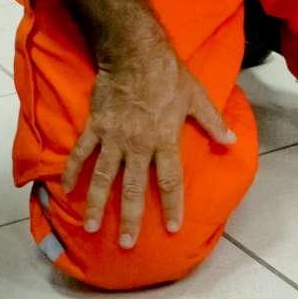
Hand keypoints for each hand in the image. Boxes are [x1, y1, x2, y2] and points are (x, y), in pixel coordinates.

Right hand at [62, 38, 235, 247]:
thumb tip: (232, 140)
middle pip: (133, 188)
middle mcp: (138, 145)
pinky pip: (80, 154)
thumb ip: (213, 122)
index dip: (172, 205)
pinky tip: (65, 190)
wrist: (136, 54)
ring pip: (103, 178)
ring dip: (97, 204)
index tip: (173, 228)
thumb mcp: (197, 98)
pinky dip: (71, 171)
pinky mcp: (95, 127)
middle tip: (128, 244)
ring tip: (91, 227)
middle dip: (131, 218)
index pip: (170, 181)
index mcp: (165, 139)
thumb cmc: (171, 75)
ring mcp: (114, 138)